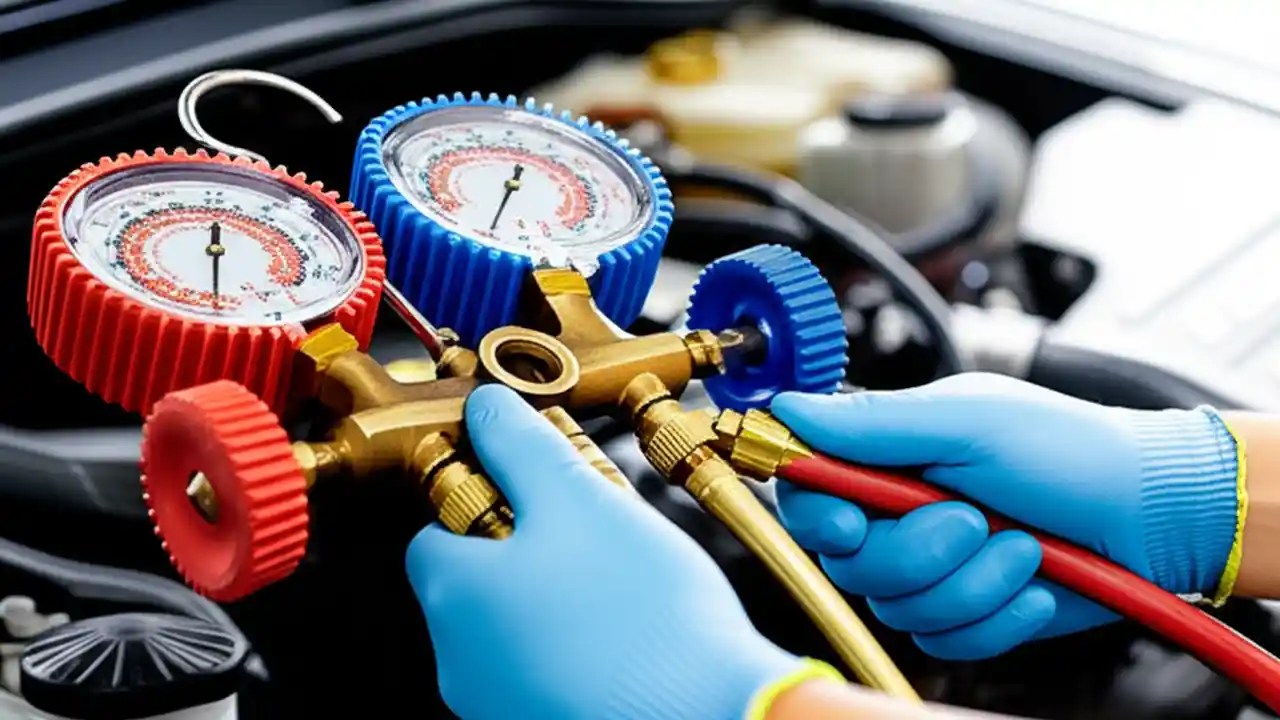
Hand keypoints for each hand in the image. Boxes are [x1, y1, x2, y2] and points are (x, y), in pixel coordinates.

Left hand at [406, 386, 803, 719]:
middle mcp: (461, 661)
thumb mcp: (578, 497)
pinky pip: (547, 670)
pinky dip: (576, 646)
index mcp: (454, 596)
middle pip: (475, 582)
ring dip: (554, 597)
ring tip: (616, 580)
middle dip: (526, 549)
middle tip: (585, 529)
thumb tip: (486, 408)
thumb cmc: (643, 618)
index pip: (435, 532)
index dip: (484, 498)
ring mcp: (499, 705)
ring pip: (514, 628)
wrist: (709, 714)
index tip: (528, 485)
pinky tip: (625, 631)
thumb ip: (520, 444)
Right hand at [771, 373, 1240, 659]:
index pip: (808, 491)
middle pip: (849, 562)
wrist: (1150, 514)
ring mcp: (931, 566)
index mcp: (888, 454)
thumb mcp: (967, 421)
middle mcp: (899, 512)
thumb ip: (872, 423)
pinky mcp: (965, 610)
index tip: (854, 522)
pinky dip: (995, 614)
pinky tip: (1033, 582)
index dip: (819, 515)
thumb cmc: (1069, 450)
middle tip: (972, 519)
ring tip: (1022, 547)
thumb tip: (787, 407)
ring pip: (898, 606)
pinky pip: (945, 638)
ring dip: (968, 582)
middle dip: (915, 551)